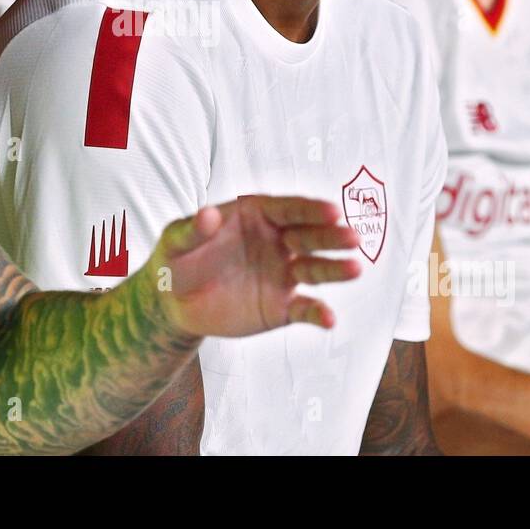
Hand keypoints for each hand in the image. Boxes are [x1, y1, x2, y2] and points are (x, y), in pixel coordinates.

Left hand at [147, 194, 361, 337]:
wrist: (174, 301)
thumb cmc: (176, 259)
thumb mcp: (175, 240)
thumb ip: (193, 229)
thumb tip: (208, 214)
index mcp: (257, 215)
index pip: (289, 209)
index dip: (311, 209)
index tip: (332, 211)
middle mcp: (277, 241)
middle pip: (309, 236)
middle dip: (331, 237)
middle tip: (352, 238)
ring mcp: (282, 273)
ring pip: (314, 269)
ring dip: (335, 269)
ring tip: (355, 269)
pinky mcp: (282, 306)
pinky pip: (304, 309)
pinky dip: (317, 314)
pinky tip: (329, 320)